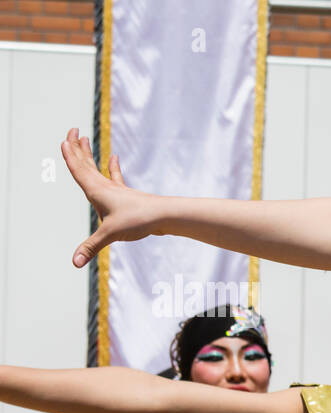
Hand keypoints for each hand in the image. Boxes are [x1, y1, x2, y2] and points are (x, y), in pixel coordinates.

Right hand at [60, 128, 159, 267]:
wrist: (164, 216)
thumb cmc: (138, 220)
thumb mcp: (110, 234)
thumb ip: (91, 247)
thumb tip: (75, 263)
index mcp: (97, 191)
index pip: (79, 169)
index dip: (70, 155)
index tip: (64, 139)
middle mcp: (105, 187)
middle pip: (87, 164)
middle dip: (78, 148)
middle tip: (72, 130)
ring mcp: (116, 190)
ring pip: (98, 169)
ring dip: (90, 155)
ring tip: (85, 140)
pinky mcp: (126, 196)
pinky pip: (115, 177)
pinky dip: (112, 167)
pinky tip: (113, 157)